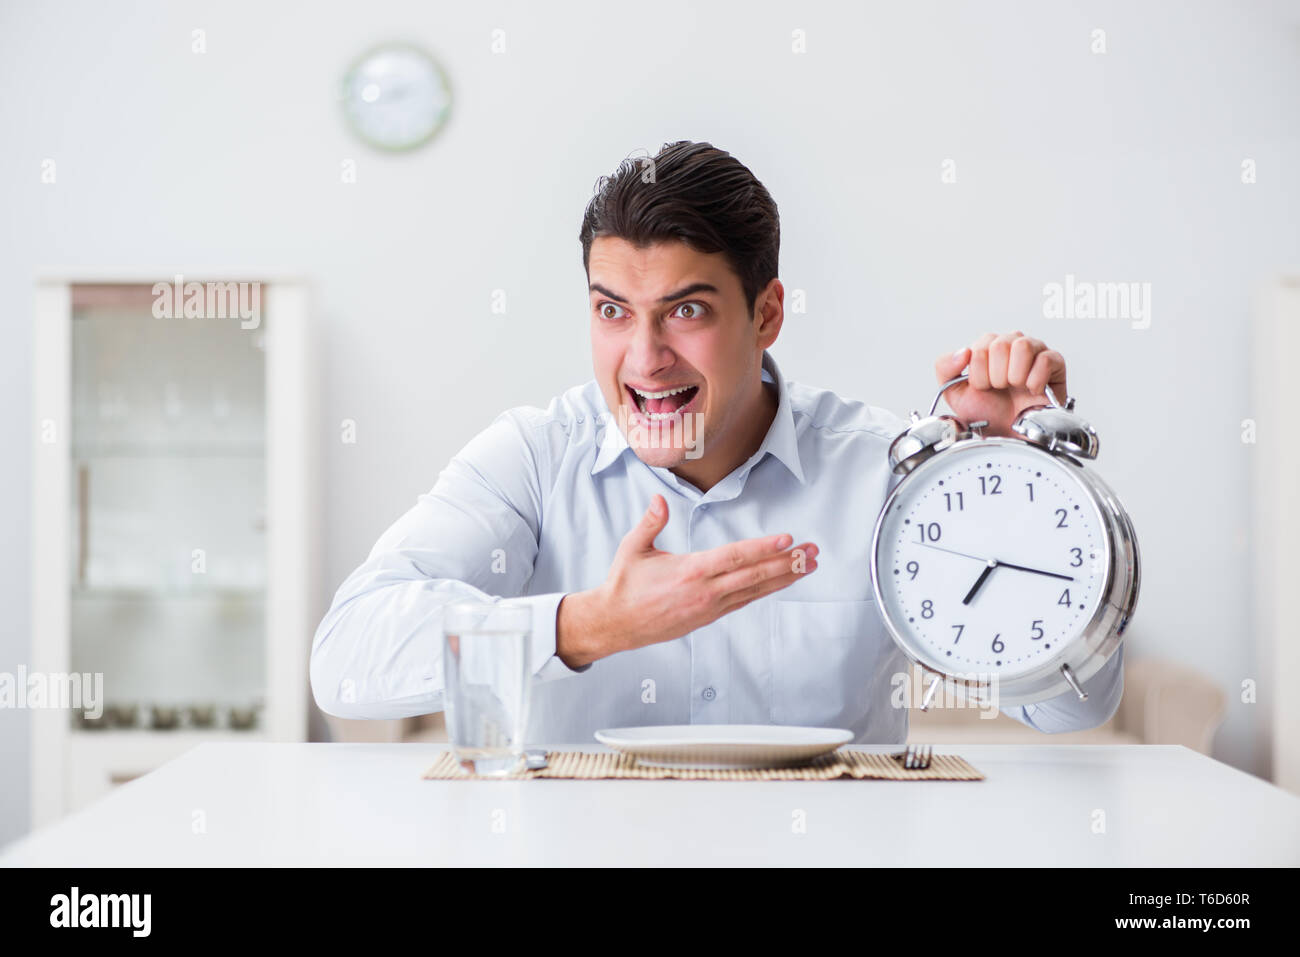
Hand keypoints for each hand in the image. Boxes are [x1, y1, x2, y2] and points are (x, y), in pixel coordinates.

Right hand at [556, 494, 817, 667]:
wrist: (616, 624)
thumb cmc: (624, 584)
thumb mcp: (632, 548)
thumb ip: (650, 522)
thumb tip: (659, 499)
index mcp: (690, 571)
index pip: (735, 557)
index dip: (764, 548)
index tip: (789, 539)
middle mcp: (705, 591)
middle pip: (754, 575)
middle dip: (788, 563)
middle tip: (813, 553)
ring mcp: (709, 607)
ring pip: (755, 590)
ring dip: (784, 578)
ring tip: (809, 567)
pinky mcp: (708, 617)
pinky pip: (744, 601)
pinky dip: (765, 590)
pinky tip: (781, 582)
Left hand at [933, 332, 1067, 437]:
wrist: (1009, 434)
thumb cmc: (987, 412)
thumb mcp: (954, 392)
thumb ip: (945, 367)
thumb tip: (963, 351)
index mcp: (987, 347)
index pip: (980, 346)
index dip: (979, 374)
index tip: (984, 387)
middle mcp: (1010, 344)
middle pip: (999, 344)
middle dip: (996, 376)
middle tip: (1001, 390)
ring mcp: (1034, 350)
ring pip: (1022, 346)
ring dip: (1015, 376)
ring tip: (1016, 388)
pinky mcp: (1054, 362)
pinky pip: (1045, 359)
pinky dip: (1035, 380)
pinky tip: (1031, 390)